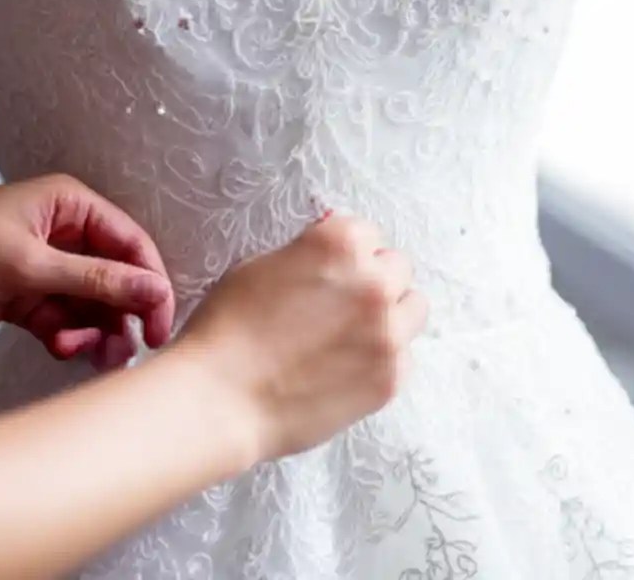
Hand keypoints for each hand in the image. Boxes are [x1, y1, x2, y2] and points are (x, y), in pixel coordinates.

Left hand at [0, 175, 173, 366]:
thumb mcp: (28, 265)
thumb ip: (97, 280)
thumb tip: (154, 291)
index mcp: (72, 205)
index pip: (133, 245)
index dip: (152, 286)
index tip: (160, 327)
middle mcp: (66, 233)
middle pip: (119, 280)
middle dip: (121, 318)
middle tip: (122, 353)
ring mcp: (47, 266)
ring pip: (94, 307)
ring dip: (95, 334)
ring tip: (82, 354)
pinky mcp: (29, 296)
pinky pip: (67, 321)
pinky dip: (69, 338)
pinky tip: (59, 348)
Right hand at [171, 213, 427, 460]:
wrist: (220, 398)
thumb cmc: (227, 329)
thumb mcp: (263, 266)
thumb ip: (311, 257)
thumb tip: (334, 263)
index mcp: (342, 244)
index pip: (368, 235)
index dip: (346, 256)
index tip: (331, 274)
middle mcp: (374, 283)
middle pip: (398, 268)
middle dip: (374, 281)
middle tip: (342, 306)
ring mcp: (388, 333)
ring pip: (414, 309)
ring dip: (391, 316)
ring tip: (355, 337)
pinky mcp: (391, 377)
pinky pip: (403, 356)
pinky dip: (381, 360)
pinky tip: (345, 371)